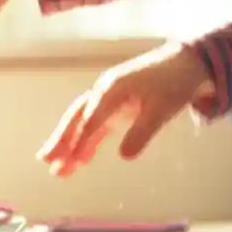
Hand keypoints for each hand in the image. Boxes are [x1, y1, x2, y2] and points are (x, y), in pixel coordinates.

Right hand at [38, 43, 214, 176]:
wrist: (185, 62)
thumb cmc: (174, 83)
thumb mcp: (162, 109)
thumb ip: (142, 132)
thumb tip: (125, 156)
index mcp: (113, 89)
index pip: (91, 119)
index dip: (80, 140)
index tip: (70, 159)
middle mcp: (104, 92)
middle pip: (76, 117)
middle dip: (61, 140)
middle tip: (45, 160)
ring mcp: (107, 99)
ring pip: (82, 123)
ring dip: (69, 145)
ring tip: (56, 169)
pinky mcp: (114, 107)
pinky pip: (95, 126)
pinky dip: (87, 143)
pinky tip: (81, 162)